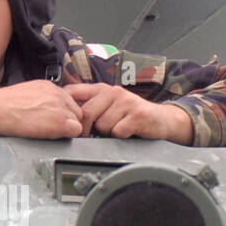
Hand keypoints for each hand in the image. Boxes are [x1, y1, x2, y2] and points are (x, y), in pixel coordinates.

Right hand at [0, 80, 83, 138]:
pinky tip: (50, 136)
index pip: (67, 100)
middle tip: (51, 128)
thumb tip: (41, 110)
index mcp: (47, 86)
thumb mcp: (23, 94)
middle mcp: (56, 93)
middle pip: (75, 110)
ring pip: (77, 121)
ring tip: (47, 132)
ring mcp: (60, 107)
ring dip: (66, 128)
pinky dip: (66, 136)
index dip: (62, 112)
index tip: (53, 119)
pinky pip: (76, 131)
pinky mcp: (60, 122)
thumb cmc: (0, 105)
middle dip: (67, 120)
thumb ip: (38, 99)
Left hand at [63, 83, 193, 143]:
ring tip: (117, 128)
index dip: (67, 109)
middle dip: (87, 129)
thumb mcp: (108, 105)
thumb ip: (89, 106)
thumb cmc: (130, 115)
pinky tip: (127, 132)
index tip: (69, 122)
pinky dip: (120, 136)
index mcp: (102, 89)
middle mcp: (113, 92)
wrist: (161, 120)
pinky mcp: (137, 116)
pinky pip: (117, 132)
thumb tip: (63, 116)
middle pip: (86, 113)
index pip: (73, 92)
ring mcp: (126, 102)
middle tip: (94, 133)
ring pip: (102, 125)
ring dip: (107, 133)